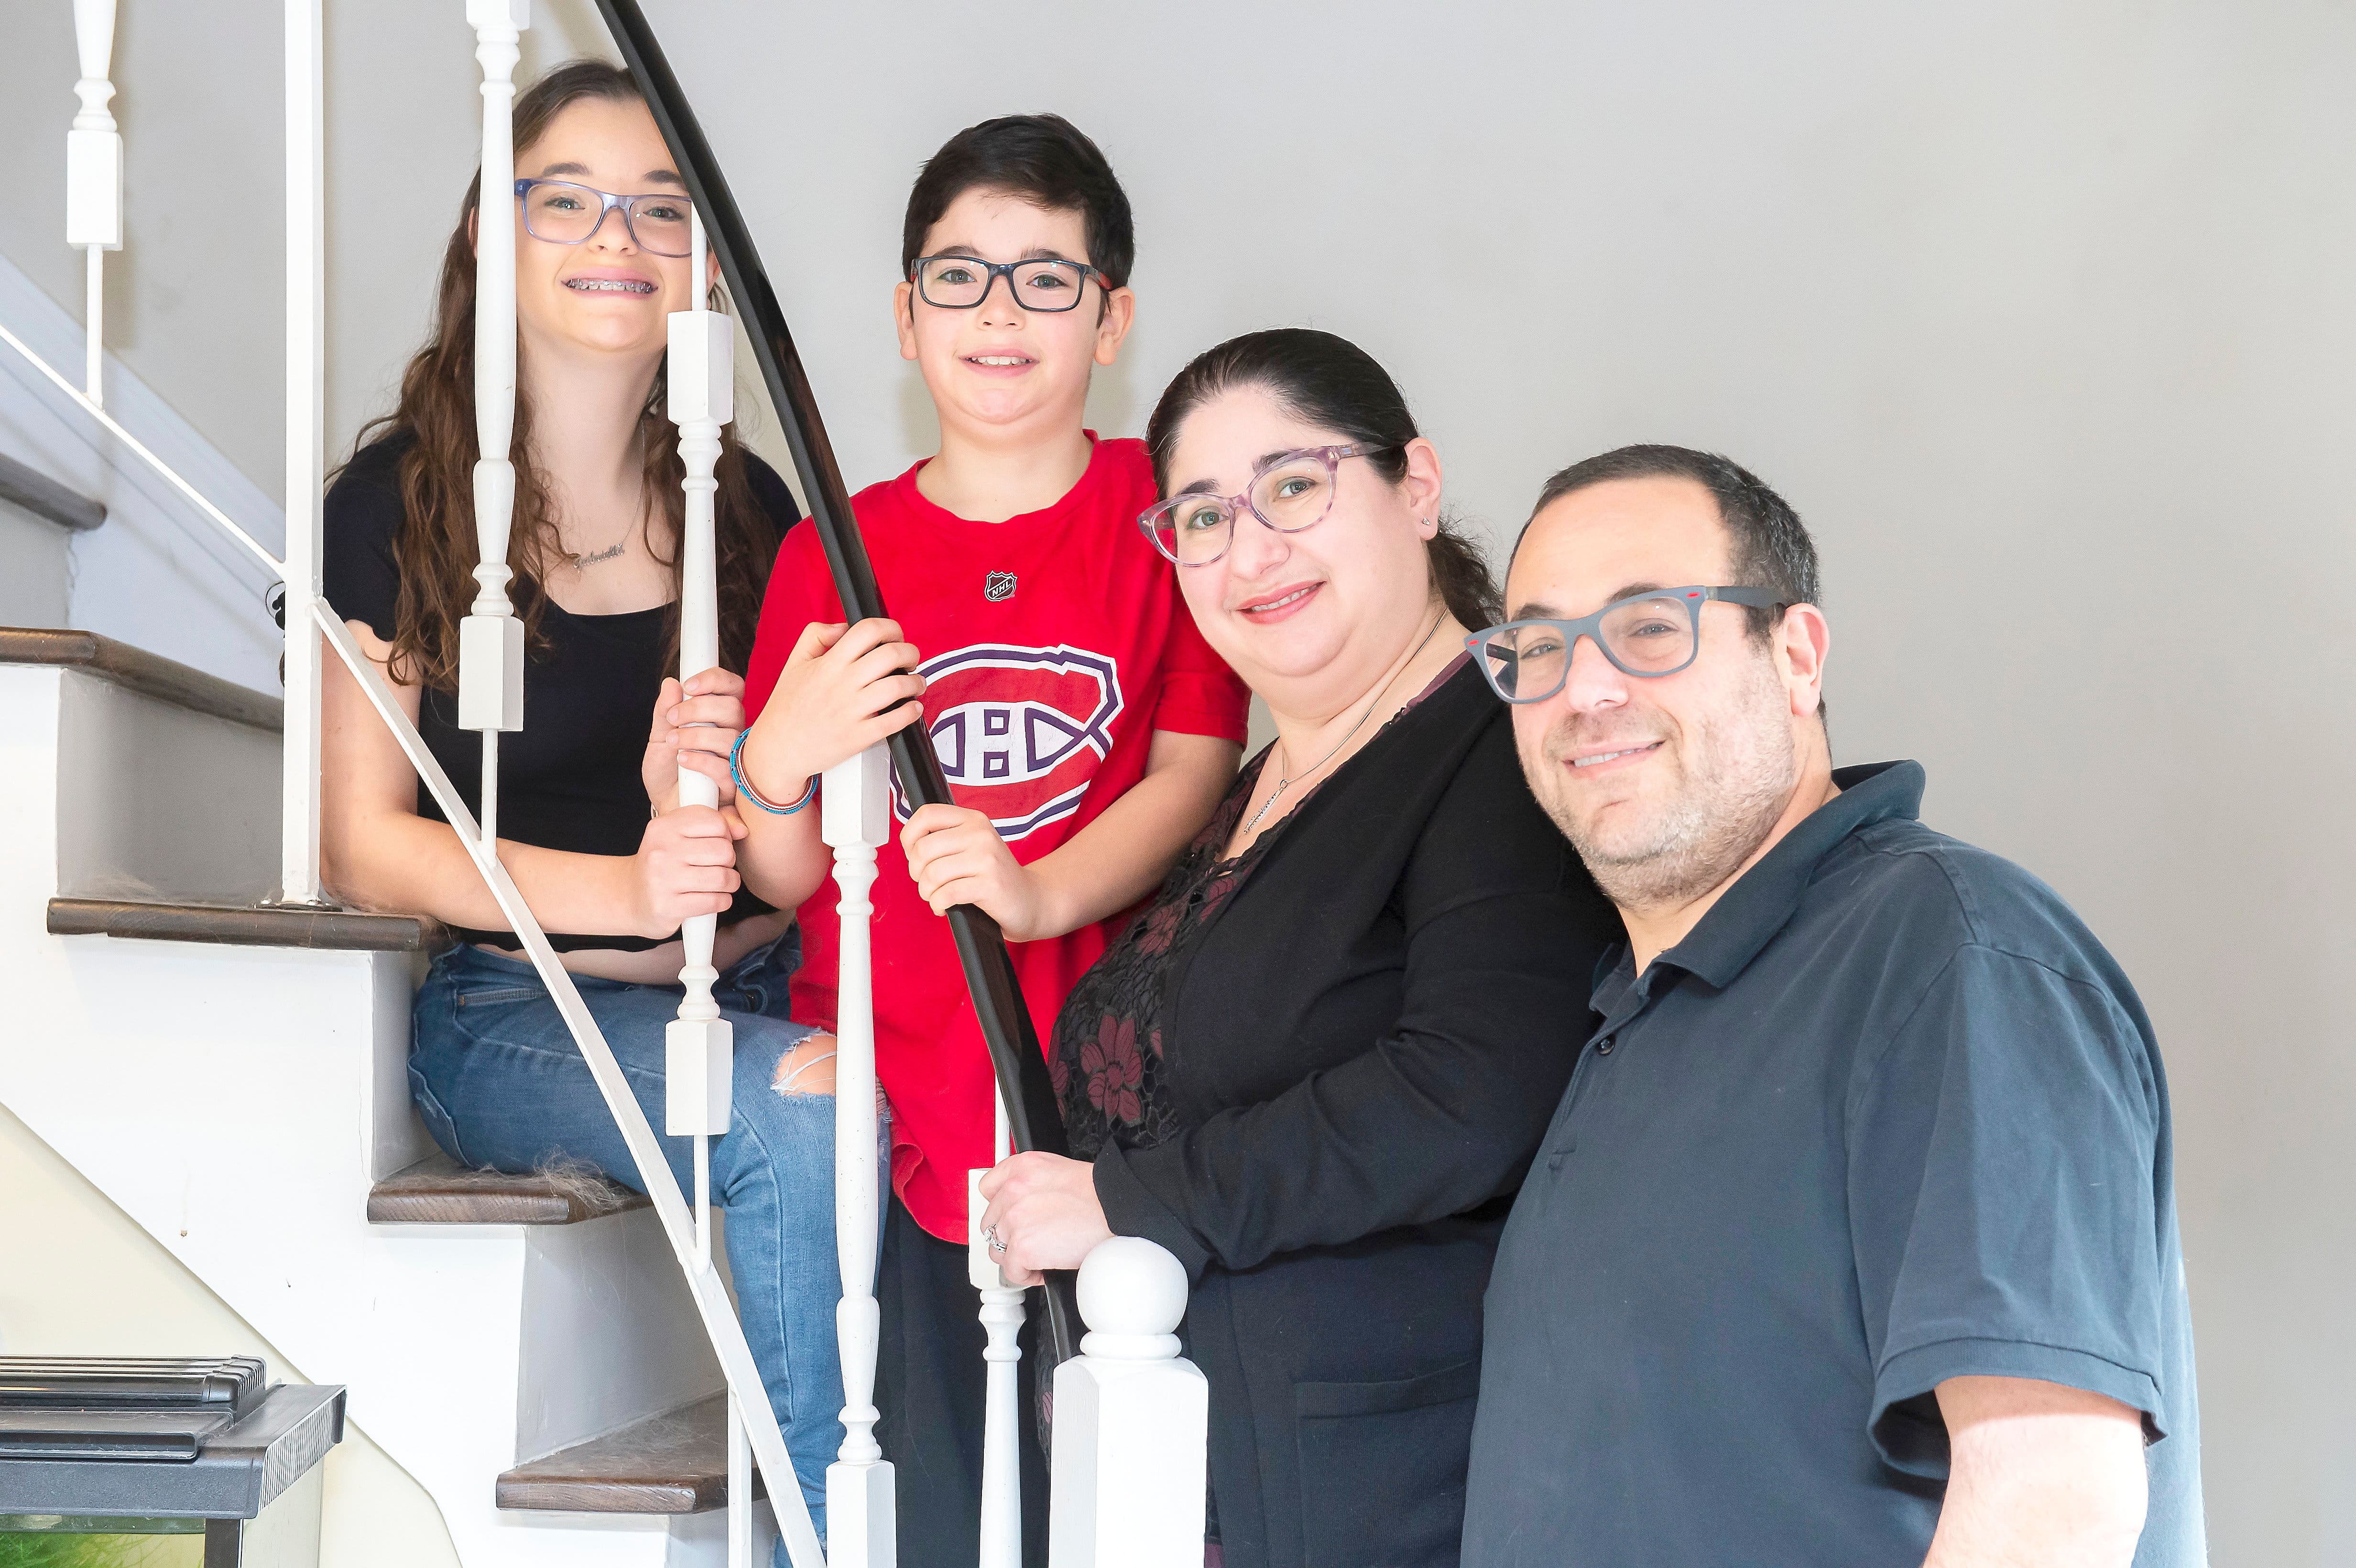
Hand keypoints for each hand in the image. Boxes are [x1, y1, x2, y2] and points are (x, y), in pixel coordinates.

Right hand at [627, 802, 744, 939]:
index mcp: (663, 827)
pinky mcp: (668, 906)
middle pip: (723, 850)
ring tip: (720, 884)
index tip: (716, 843)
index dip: (725, 834)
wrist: (630, 897)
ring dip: (729, 883)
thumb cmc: (663, 864)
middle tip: (718, 866)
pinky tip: (714, 899)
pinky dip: (722, 901)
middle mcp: (661, 850)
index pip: (714, 822)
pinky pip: (714, 902)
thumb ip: (713, 826)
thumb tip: (742, 829)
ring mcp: (663, 879)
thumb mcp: (678, 837)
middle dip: (728, 861)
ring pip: (722, 877)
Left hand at [643, 668, 745, 814]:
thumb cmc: (668, 771)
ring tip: (673, 743)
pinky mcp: (733, 786)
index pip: (732, 687)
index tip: (688, 685)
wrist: (665, 805)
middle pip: (733, 708)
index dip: (715, 680)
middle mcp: (732, 735)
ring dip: (696, 736)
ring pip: (729, 738)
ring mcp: (735, 760)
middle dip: (699, 708)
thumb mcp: (659, 737)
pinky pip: (725, 769)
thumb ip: (664, 712)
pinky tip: (682, 760)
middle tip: (673, 718)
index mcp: (719, 717)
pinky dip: (700, 760)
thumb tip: (670, 683)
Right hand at [737, 619, 925, 810]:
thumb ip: (815, 635)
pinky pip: (895, 721)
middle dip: (910, 653)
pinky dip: (911, 712)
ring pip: (898, 687)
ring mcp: (851, 712)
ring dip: (915, 682)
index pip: (868, 631)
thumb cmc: (787, 708)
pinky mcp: (859, 737)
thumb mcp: (794, 663)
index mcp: (829, 664)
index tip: (895, 635)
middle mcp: (842, 685)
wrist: (777, 749)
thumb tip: (843, 626)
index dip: (890, 627)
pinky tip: (913, 707)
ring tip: (915, 683)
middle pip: (891, 655)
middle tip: (910, 659)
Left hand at [901, 804, 1056, 938]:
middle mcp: (981, 833)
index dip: (909, 837)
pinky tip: (945, 907)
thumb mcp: (972, 846)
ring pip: (932, 873)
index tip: (913, 854)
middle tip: (927, 882)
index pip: (926, 814)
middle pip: (923, 848)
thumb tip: (909, 844)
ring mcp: (987, 858)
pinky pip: (946, 894)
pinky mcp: (990, 885)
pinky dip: (938, 905)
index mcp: (973, 819)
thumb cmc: (993, 875)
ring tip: (936, 896)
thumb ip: (945, 838)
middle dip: (916, 872)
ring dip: (927, 892)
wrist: (1031, 900)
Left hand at [977, 1152, 1111, 1286]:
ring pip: (997, 1250)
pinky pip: (1012, 1271)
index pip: (987, 1189)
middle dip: (1010, 1236)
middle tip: (1032, 1241)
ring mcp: (1015, 1220)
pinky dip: (1027, 1275)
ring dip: (1016, 1257)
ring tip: (1039, 1256)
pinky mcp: (1022, 1248)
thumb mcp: (1056, 1170)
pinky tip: (1044, 1269)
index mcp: (1021, 1167)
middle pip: (991, 1224)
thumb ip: (1030, 1183)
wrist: (1117, 1208)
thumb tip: (1019, 1206)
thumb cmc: (1097, 1194)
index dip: (1001, 1208)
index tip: (1011, 1217)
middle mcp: (1013, 1191)